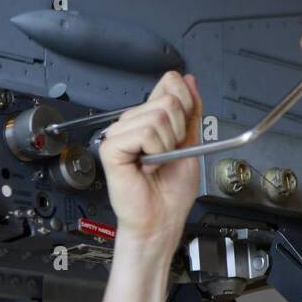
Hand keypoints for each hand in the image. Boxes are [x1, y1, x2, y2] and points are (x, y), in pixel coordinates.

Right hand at [97, 71, 202, 245]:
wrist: (161, 220)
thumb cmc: (171, 193)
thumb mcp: (191, 145)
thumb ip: (190, 112)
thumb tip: (189, 81)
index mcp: (150, 119)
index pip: (169, 83)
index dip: (185, 103)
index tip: (184, 132)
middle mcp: (133, 123)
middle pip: (167, 100)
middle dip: (178, 132)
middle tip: (166, 156)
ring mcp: (120, 133)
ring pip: (157, 116)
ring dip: (166, 146)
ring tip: (155, 163)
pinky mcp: (111, 146)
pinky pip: (144, 133)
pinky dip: (153, 152)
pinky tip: (145, 166)